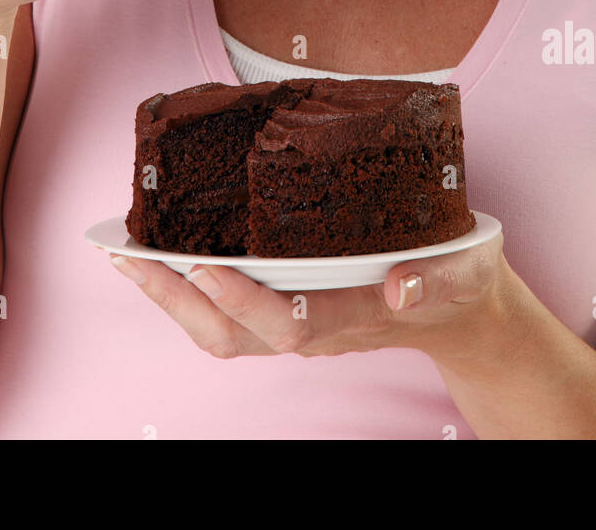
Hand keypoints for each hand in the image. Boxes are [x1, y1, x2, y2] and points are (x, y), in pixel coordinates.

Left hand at [105, 230, 514, 366]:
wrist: (465, 311)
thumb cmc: (461, 280)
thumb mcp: (463, 270)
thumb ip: (435, 278)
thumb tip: (400, 287)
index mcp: (358, 315)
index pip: (291, 321)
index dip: (243, 300)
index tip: (203, 265)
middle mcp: (319, 328)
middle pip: (236, 337)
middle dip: (179, 302)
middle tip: (132, 258)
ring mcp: (302, 326)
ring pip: (224, 333)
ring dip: (172, 301)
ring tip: (130, 258)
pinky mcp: (294, 313)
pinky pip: (230, 317)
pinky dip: (190, 293)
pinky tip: (166, 258)